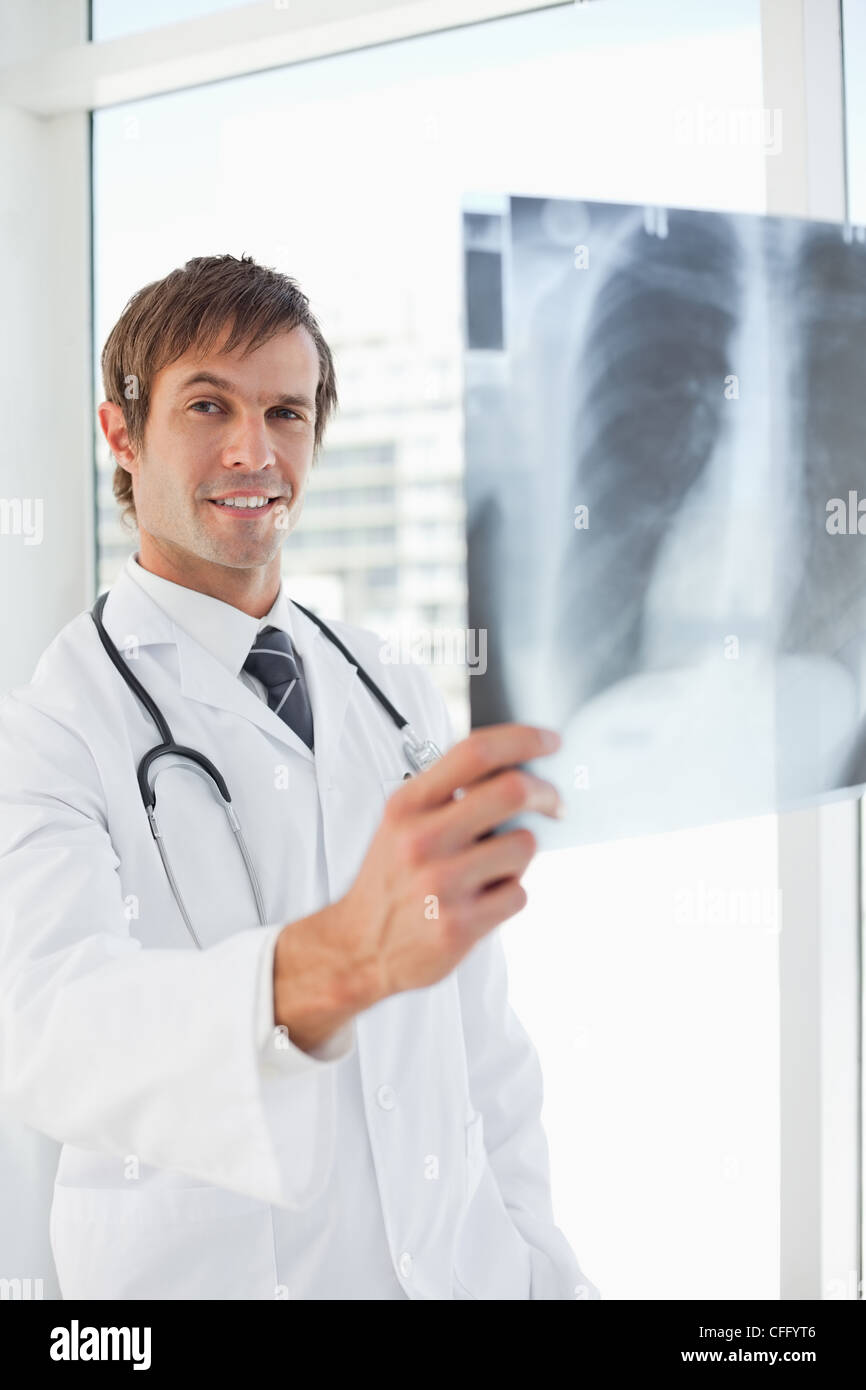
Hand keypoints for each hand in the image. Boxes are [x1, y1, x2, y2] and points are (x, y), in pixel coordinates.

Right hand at [332, 722, 562, 1001]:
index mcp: (408, 805)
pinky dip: (510, 895)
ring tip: (494, 868)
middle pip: (512, 791)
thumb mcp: (402, 823)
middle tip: (555, 803)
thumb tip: (517, 768)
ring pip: (524, 846)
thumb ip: (447, 794)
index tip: (551, 741)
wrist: (359, 947)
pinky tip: (483, 901)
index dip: (523, 739)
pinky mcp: (459, 925)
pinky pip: (519, 894)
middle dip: (547, 793)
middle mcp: (422, 839)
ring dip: (520, 855)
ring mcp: (441, 883)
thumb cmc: (392, 878)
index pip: (475, 752)